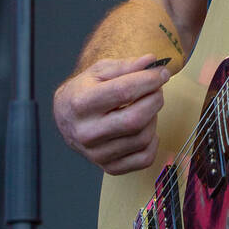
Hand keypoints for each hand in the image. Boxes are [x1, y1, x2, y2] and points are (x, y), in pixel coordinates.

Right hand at [53, 54, 170, 175]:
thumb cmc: (84, 91)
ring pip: (142, 138)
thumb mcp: (99, 71)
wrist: (66, 117)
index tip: (162, 73)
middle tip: (157, 89)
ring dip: (154, 118)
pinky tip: (146, 128)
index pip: (124, 92)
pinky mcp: (108, 166)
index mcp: (81, 103)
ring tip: (147, 106)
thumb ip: (126, 66)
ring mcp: (96, 153)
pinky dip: (153, 142)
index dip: (149, 80)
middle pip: (135, 119)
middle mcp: (86, 132)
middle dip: (155, 100)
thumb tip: (151, 62)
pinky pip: (144, 159)